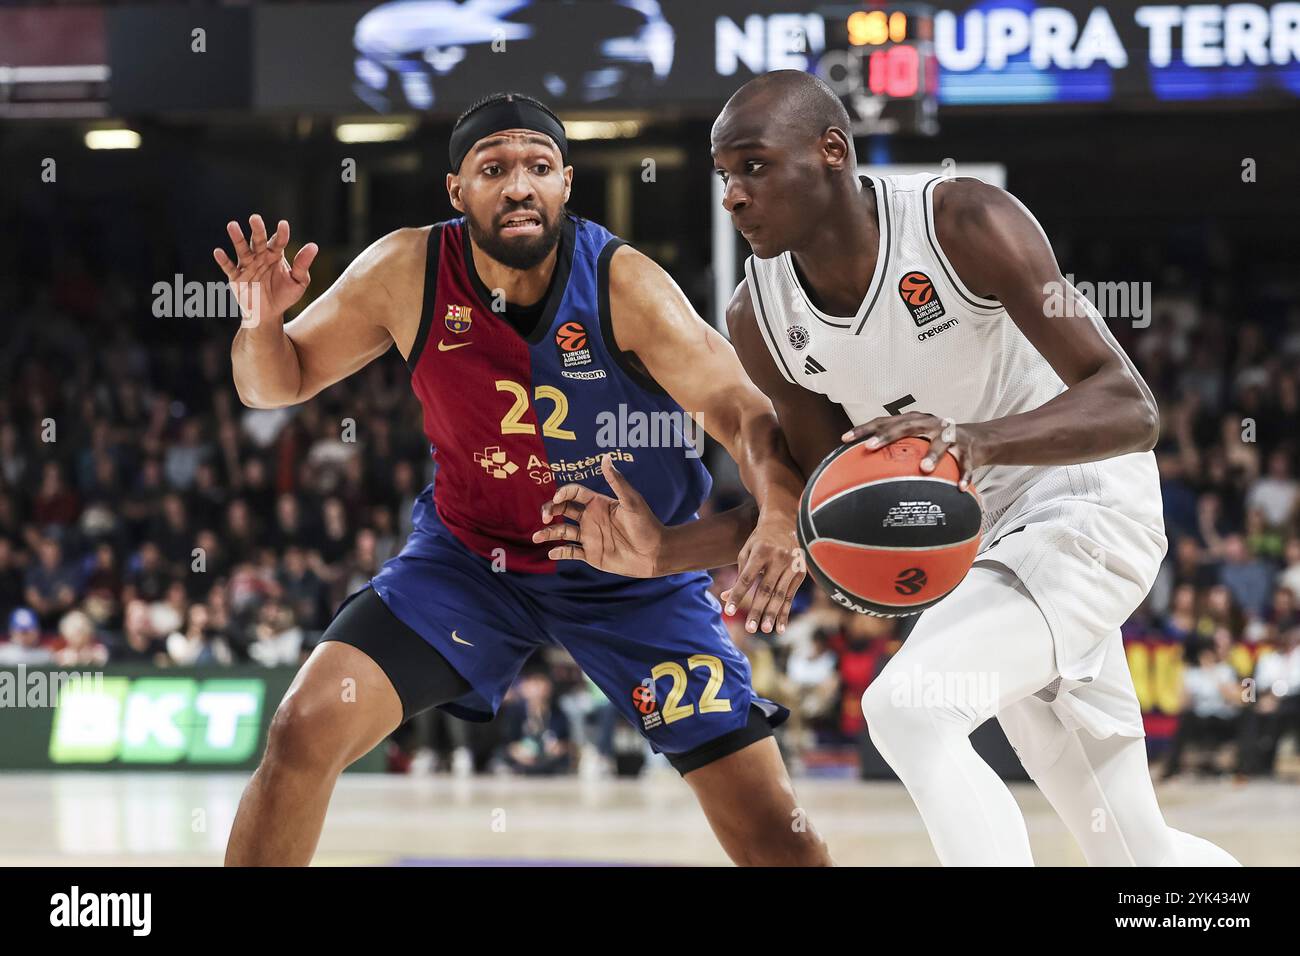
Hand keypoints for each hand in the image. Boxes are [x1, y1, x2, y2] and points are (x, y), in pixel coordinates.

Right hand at [213, 214, 317, 327]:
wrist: (269, 315)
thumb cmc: (284, 295)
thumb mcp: (298, 281)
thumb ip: (303, 264)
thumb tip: (314, 246)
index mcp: (275, 255)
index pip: (278, 242)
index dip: (281, 234)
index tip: (283, 225)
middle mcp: (260, 257)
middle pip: (259, 241)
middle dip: (257, 230)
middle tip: (255, 218)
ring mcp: (247, 266)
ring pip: (242, 250)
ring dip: (237, 239)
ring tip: (232, 225)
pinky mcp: (236, 278)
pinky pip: (229, 268)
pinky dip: (223, 260)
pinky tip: (218, 252)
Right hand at [532, 454, 664, 576]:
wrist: (654, 553)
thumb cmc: (646, 524)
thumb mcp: (632, 501)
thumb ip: (617, 481)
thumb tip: (606, 457)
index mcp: (598, 503)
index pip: (574, 493)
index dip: (563, 494)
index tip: (557, 500)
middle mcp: (591, 518)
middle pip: (562, 510)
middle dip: (550, 510)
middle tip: (544, 517)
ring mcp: (589, 536)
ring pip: (562, 532)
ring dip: (548, 533)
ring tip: (537, 536)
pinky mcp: (591, 554)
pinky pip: (571, 552)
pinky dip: (559, 552)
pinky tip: (552, 552)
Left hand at [719, 514, 804, 634]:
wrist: (785, 522)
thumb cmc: (760, 540)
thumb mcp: (746, 552)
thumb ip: (739, 575)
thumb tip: (726, 598)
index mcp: (761, 551)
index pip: (747, 578)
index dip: (737, 594)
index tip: (728, 610)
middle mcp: (778, 558)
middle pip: (766, 589)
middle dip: (757, 610)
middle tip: (750, 629)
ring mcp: (792, 565)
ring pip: (780, 595)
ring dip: (772, 614)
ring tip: (764, 630)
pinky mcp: (801, 572)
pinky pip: (791, 596)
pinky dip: (785, 612)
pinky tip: (780, 627)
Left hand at [841, 412, 985, 489]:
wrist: (977, 439)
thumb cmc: (936, 442)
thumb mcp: (916, 440)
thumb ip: (894, 450)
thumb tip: (862, 469)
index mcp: (914, 421)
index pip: (884, 422)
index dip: (864, 429)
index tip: (844, 439)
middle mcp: (930, 424)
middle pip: (907, 427)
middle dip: (888, 436)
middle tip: (870, 447)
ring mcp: (950, 436)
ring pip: (941, 444)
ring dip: (933, 455)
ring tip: (924, 468)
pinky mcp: (968, 450)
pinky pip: (966, 463)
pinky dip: (964, 474)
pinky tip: (959, 487)